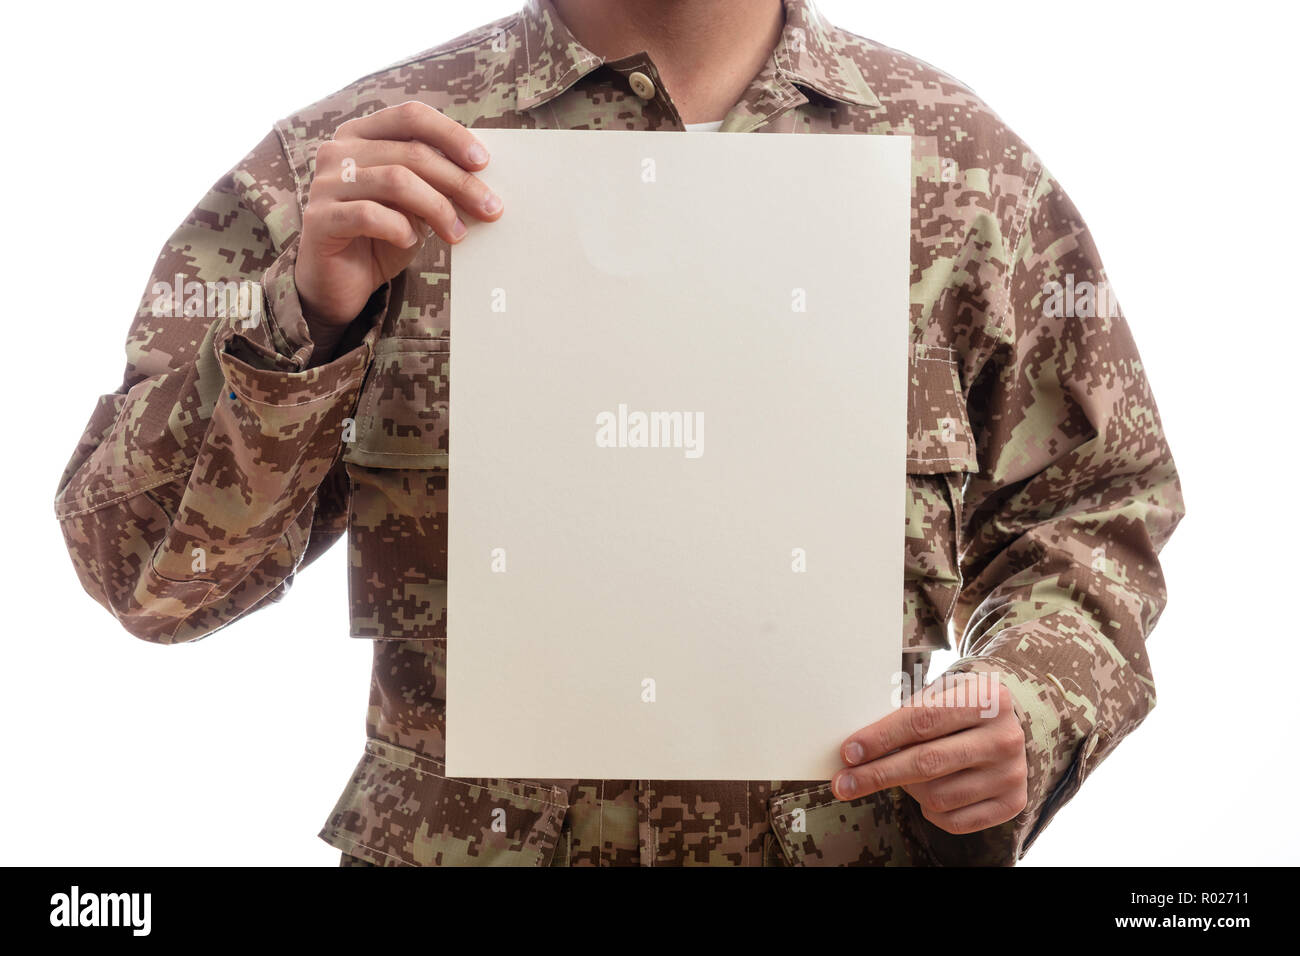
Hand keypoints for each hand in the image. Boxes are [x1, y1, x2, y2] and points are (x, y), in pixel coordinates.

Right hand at [295, 100, 503, 331]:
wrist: (340, 282)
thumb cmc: (382, 236)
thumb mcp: (414, 204)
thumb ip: (436, 183)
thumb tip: (481, 180)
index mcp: (361, 134)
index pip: (411, 116)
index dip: (451, 135)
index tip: (483, 162)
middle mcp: (338, 151)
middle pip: (411, 153)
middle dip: (459, 182)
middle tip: (490, 208)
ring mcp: (325, 183)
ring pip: (396, 180)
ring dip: (437, 208)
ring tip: (457, 233)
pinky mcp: (319, 218)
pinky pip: (370, 214)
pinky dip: (399, 228)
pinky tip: (411, 241)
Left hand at [832, 674, 1027, 834]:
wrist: (1008, 726)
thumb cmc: (960, 707)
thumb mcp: (941, 693)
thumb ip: (907, 714)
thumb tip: (858, 748)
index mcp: (987, 698)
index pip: (922, 720)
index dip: (881, 738)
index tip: (849, 753)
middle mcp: (1004, 738)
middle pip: (927, 762)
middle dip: (877, 774)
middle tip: (844, 784)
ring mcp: (1011, 773)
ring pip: (936, 795)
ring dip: (906, 789)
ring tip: (901, 774)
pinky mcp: (1012, 803)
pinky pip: (953, 820)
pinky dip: (929, 810)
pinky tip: (927, 791)